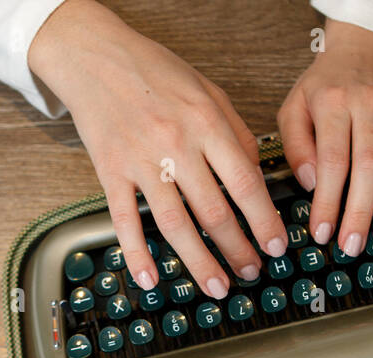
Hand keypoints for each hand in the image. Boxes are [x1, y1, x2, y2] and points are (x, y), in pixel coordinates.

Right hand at [29, 0, 286, 297]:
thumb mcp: (208, 90)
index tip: (276, 245)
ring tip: (216, 286)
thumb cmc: (154, 71)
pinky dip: (136, 254)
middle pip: (213, 211)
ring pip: (174, 224)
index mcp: (206, 123)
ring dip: (199, 262)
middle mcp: (176, 145)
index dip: (264, 220)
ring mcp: (141, 162)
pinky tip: (150, 279)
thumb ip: (235, 133)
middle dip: (237, 249)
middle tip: (251, 272)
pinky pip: (125, 221)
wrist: (95, 56)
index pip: (245, 182)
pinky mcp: (110, 173)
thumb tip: (257, 177)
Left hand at [277, 19, 372, 254]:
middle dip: (361, 211)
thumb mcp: (293, 107)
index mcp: (334, 104)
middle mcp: (370, 107)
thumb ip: (296, 146)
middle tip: (353, 246)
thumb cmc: (324, 85)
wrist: (362, 46)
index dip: (328, 200)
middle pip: (369, 165)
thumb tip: (311, 184)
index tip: (322, 232)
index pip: (332, 160)